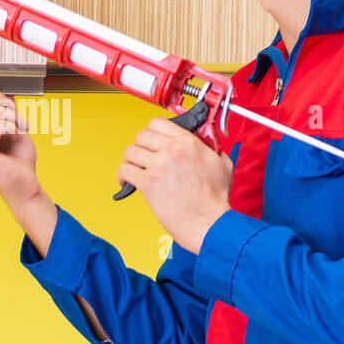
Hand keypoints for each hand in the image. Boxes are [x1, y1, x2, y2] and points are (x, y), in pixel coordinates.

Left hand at [117, 117, 232, 252]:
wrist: (209, 221)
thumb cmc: (215, 198)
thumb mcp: (222, 163)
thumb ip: (210, 147)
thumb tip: (203, 141)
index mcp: (188, 142)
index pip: (158, 122)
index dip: (152, 131)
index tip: (152, 139)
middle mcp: (171, 150)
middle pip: (141, 136)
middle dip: (140, 146)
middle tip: (143, 156)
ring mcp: (158, 166)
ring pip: (130, 152)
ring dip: (130, 160)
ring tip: (134, 168)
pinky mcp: (148, 183)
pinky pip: (125, 170)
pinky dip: (122, 176)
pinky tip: (126, 181)